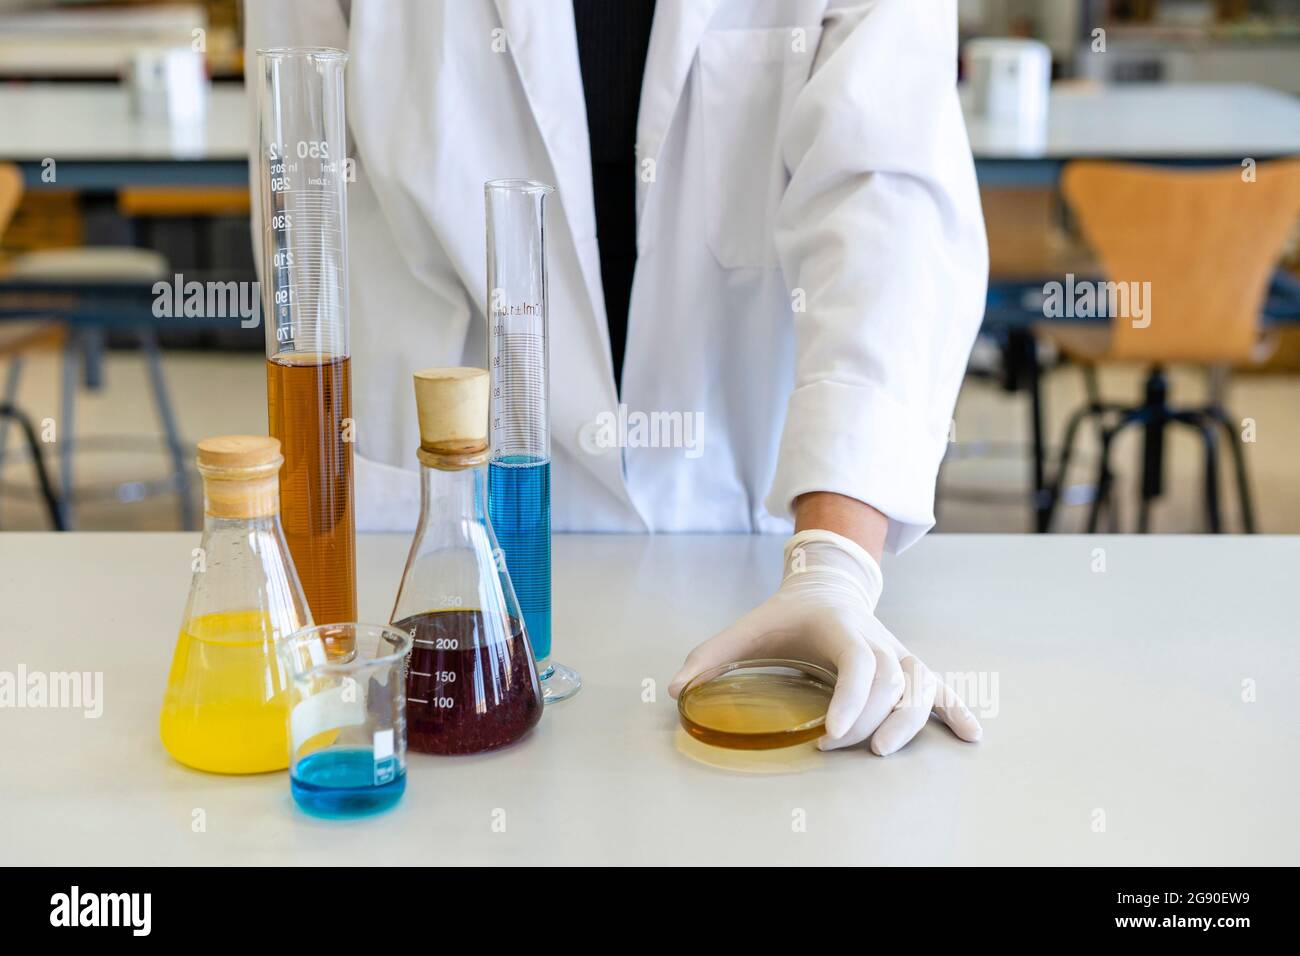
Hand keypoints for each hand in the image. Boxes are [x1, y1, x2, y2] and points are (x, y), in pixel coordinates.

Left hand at [669, 530, 981, 754]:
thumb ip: (712, 656)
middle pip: (892, 681)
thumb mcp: (748, 628)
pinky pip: (940, 687)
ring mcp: (898, 651)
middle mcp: (877, 638)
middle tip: (834, 746)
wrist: (828, 583)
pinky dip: (957, 710)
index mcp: (840, 628)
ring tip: (884, 752)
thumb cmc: (787, 613)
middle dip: (868, 719)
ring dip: (911, 721)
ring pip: (921, 685)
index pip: (858, 663)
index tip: (831, 733)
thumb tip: (675, 688)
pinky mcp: (909, 664)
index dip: (850, 699)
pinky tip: (971, 736)